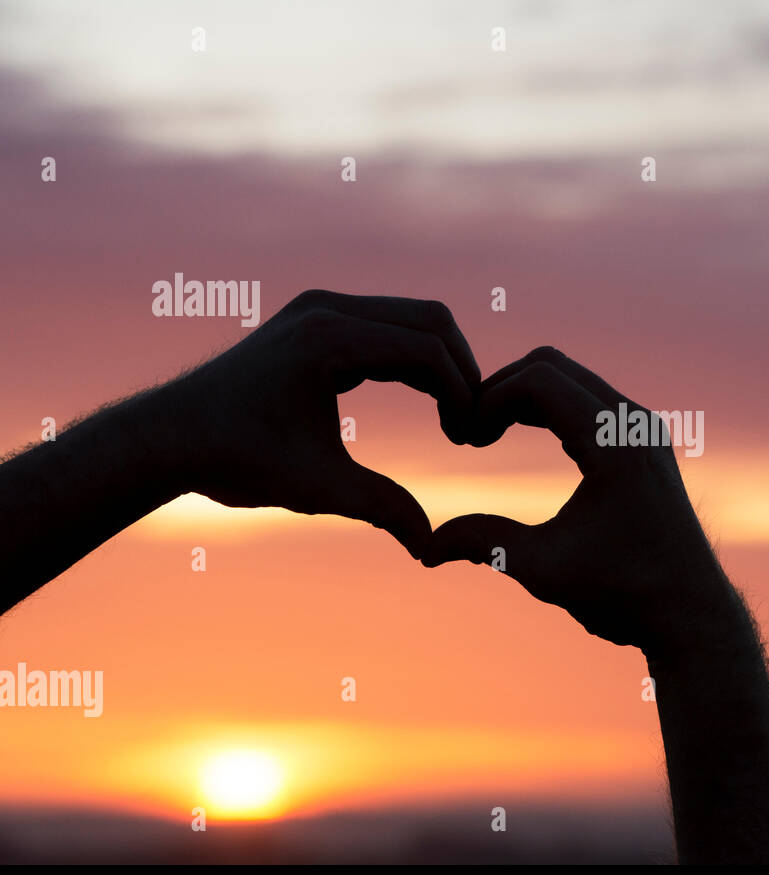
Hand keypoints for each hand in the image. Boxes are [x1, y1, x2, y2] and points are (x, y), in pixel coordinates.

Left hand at [164, 289, 478, 558]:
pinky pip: (389, 327)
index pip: (426, 349)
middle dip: (462, 372)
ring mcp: (322, 308)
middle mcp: (327, 309)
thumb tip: (431, 546)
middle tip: (471, 427)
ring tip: (454, 420)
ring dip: (442, 365)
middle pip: (431, 320)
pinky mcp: (318, 320)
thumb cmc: (236, 461)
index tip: (468, 440)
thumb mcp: (317, 488)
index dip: (461, 394)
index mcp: (328, 338)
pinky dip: (416, 360)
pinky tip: (428, 404)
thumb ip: (382, 508)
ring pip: (414, 319)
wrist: (170, 437)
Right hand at [424, 347, 728, 651]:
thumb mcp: (544, 571)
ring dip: (522, 396)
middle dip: (500, 390)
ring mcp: (643, 428)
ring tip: (485, 434)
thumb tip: (424, 547)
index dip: (488, 398)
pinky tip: (516, 436)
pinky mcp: (643, 439)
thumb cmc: (623, 596)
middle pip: (552, 365)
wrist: (689, 613)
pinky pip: (587, 397)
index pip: (540, 378)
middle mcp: (635, 423)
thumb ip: (484, 543)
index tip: (462, 439)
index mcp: (616, 444)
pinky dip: (547, 406)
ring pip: (570, 377)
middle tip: (467, 433)